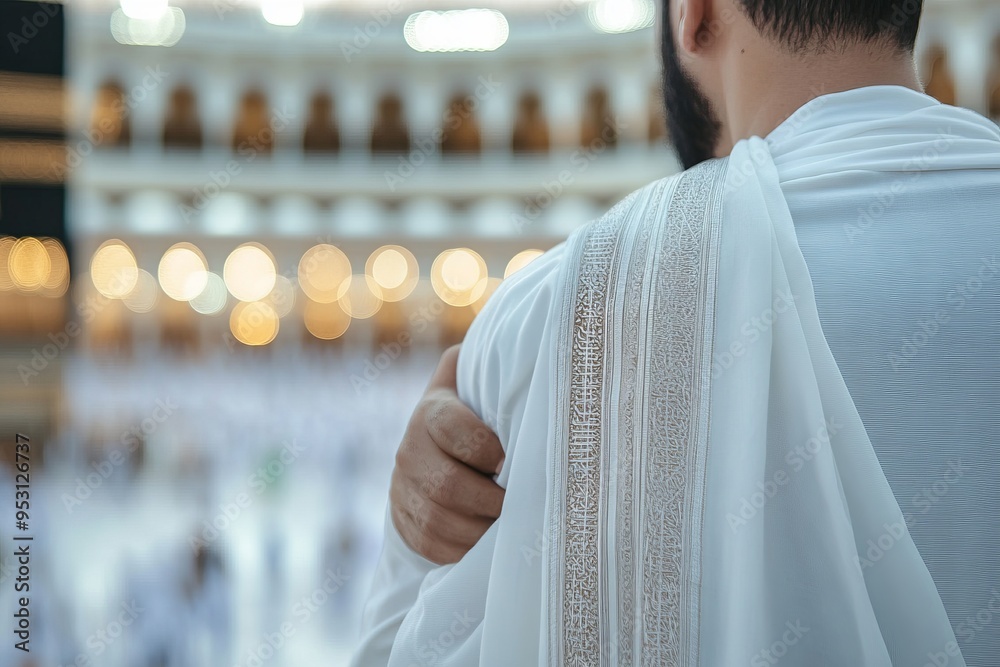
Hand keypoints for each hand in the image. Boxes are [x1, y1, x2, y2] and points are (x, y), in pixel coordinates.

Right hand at [390, 345, 504, 564]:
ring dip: (480, 532)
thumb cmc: (475, 413)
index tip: (510, 462)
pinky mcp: (404, 522)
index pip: (452, 430)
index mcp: (432, 412)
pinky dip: (463, 551)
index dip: (484, 449)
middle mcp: (409, 450)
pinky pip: (431, 545)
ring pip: (439, 520)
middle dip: (491, 502)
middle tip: (521, 508)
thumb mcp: (477, 383)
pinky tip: (487, 547)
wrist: (430, 450)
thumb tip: (540, 348)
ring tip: (509, 530)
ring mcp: (401, 488)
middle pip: (447, 486)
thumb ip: (496, 368)